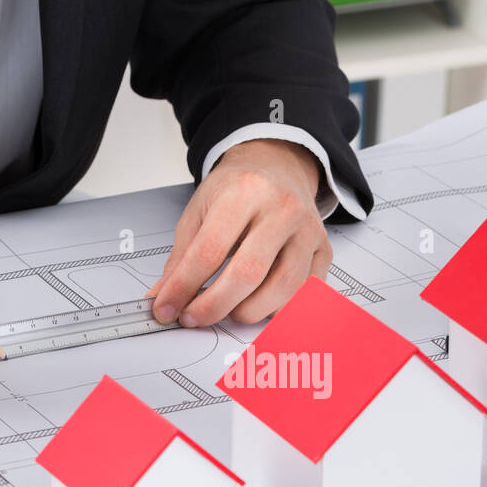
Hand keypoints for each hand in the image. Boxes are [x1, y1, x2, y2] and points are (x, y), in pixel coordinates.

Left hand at [148, 138, 332, 326]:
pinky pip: (303, 293)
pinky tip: (258, 303)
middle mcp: (282, 208)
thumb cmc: (238, 190)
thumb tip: (163, 299)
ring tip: (228, 309)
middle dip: (214, 306)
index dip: (183, 287)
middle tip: (193, 317)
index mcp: (245, 191)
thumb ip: (181, 258)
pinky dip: (278, 308)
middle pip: (248, 273)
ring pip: (282, 289)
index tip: (166, 308)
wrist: (278, 168)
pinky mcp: (323, 250)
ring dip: (247, 311)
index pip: (209, 250)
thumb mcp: (200, 210)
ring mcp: (308, 230)